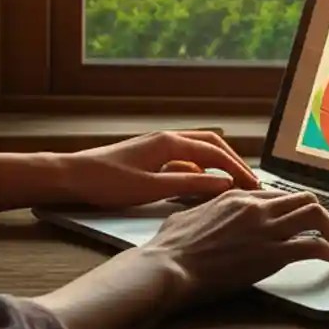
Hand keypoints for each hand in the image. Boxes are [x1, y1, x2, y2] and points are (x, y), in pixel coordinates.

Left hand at [60, 130, 259, 208]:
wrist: (73, 176)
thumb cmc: (107, 182)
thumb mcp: (151, 189)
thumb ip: (189, 187)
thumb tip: (223, 185)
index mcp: (170, 143)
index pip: (215, 153)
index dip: (238, 169)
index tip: (254, 186)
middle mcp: (168, 139)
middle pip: (212, 145)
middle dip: (234, 162)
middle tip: (251, 182)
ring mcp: (159, 147)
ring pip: (199, 152)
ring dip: (218, 165)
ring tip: (234, 184)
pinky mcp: (151, 157)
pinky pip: (185, 160)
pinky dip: (200, 171)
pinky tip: (203, 187)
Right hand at [142, 188, 328, 306]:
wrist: (169, 266)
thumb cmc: (171, 247)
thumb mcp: (187, 215)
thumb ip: (204, 210)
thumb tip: (203, 212)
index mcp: (236, 196)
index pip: (276, 194)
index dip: (291, 207)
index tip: (296, 219)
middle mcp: (255, 207)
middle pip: (302, 198)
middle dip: (318, 213)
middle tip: (324, 229)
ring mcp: (265, 228)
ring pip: (314, 214)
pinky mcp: (272, 254)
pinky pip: (314, 247)